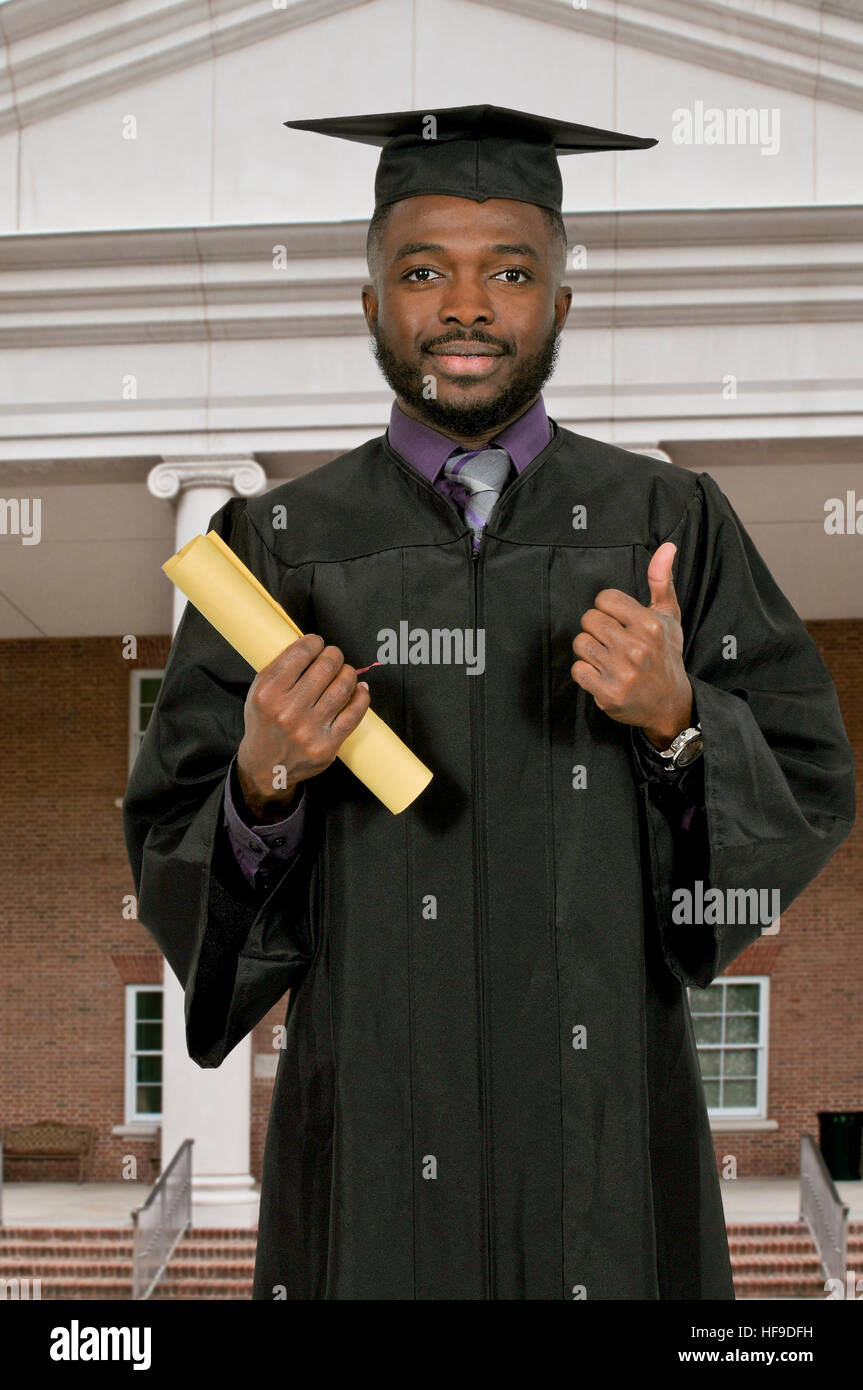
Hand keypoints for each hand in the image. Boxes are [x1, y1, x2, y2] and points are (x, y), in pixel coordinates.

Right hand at [236, 633, 370, 818]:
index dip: (314, 642)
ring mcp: (309, 730)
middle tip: (333, 657)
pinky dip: (361, 695)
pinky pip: (356, 713)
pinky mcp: (328, 745)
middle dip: (334, 655)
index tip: (317, 643)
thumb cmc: (265, 723)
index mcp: (267, 694)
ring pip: (343, 686)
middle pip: (326, 666)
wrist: (267, 767)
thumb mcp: (258, 692)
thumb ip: (280, 667)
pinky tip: (359, 689)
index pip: (301, 653)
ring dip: (348, 673)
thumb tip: (311, 645)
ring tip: (344, 673)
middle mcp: (287, 712)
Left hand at [570, 542, 692, 748]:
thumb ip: (661, 580)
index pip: (605, 598)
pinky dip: (586, 672)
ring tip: (608, 657)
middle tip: (613, 641)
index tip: (620, 621)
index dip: (609, 608)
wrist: (670, 704)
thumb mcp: (669, 616)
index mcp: (650, 625)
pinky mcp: (607, 693)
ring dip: (589, 650)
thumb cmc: (666, 655)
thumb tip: (667, 546)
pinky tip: (603, 674)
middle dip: (598, 628)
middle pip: (589, 619)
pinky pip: (577, 670)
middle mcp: (636, 648)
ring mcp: (621, 672)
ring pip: (580, 643)